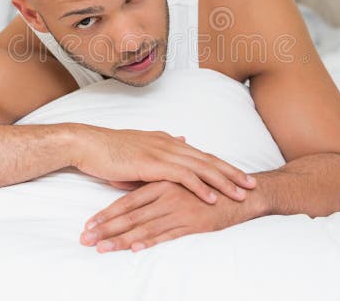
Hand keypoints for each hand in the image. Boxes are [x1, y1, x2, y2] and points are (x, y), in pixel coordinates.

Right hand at [70, 125, 254, 203]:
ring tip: (240, 193)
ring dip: (223, 181)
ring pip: (202, 167)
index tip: (238, 175)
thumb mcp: (140, 147)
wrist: (88, 144)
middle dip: (232, 172)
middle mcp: (170, 144)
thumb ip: (162, 148)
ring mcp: (163, 152)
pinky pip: (184, 176)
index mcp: (167, 141)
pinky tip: (212, 198)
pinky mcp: (154, 163)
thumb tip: (181, 140)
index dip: (221, 165)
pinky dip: (201, 187)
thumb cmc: (108, 150)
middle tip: (251, 184)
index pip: (200, 154)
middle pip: (208, 159)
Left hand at [79, 180, 261, 252]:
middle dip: (106, 228)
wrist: (241, 194)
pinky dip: (151, 241)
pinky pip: (168, 234)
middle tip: (86, 240)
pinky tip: (136, 248)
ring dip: (121, 239)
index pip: (127, 201)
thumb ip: (153, 184)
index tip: (88, 225)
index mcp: (161, 182)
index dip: (106, 214)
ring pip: (145, 226)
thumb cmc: (206, 188)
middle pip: (131, 215)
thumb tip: (127, 186)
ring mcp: (180, 209)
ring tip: (102, 248)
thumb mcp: (178, 180)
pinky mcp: (193, 223)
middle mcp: (168, 195)